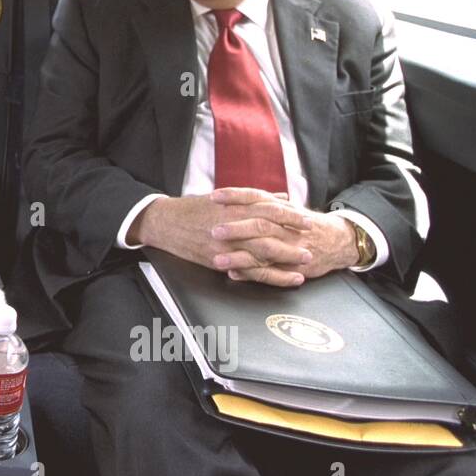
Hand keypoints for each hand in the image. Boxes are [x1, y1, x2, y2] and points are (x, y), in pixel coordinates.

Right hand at [134, 189, 315, 287]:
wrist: (164, 222)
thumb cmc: (192, 209)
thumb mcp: (221, 197)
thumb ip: (252, 198)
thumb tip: (279, 196)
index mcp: (234, 206)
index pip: (269, 209)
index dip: (290, 215)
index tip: (306, 219)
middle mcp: (232, 224)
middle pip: (270, 230)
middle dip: (293, 237)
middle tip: (312, 242)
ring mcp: (226, 243)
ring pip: (263, 251)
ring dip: (287, 257)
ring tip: (306, 262)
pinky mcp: (219, 260)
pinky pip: (250, 270)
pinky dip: (270, 275)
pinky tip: (286, 279)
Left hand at [209, 189, 358, 282]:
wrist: (337, 241)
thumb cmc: (303, 223)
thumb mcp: (286, 207)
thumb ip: (262, 201)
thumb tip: (232, 195)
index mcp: (280, 208)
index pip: (256, 197)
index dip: (235, 196)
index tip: (214, 196)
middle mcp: (285, 227)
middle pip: (259, 225)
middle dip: (236, 228)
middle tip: (214, 231)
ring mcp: (288, 248)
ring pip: (263, 251)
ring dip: (238, 256)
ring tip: (217, 260)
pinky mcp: (291, 267)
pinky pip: (269, 272)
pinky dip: (250, 273)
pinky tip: (233, 274)